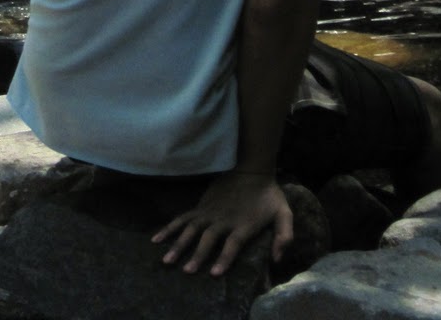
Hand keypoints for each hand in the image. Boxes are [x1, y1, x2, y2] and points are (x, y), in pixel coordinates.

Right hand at [151, 172, 292, 276]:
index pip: (232, 244)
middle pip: (208, 238)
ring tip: (167, 259)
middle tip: (186, 270)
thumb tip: (277, 259)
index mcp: (243, 225)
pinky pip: (182, 219)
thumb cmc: (268, 195)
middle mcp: (223, 220)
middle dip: (197, 255)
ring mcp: (210, 212)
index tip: (213, 273)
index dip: (224, 258)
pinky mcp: (201, 207)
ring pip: (191, 229)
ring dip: (178, 244)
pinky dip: (169, 228)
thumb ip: (284, 236)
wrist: (252, 168)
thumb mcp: (284, 214)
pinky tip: (156, 239)